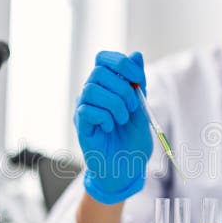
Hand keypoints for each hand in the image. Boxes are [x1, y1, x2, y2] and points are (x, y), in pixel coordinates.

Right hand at [74, 51, 152, 204]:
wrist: (127, 167)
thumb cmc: (132, 139)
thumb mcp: (141, 108)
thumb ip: (137, 83)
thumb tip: (136, 54)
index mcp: (107, 86)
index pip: (104, 58)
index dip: (122, 63)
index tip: (139, 80)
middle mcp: (92, 93)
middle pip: (99, 72)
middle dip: (123, 89)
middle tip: (132, 108)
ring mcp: (84, 108)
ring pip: (91, 90)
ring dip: (115, 105)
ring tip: (121, 120)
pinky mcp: (80, 125)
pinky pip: (87, 110)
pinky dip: (104, 118)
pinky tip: (109, 128)